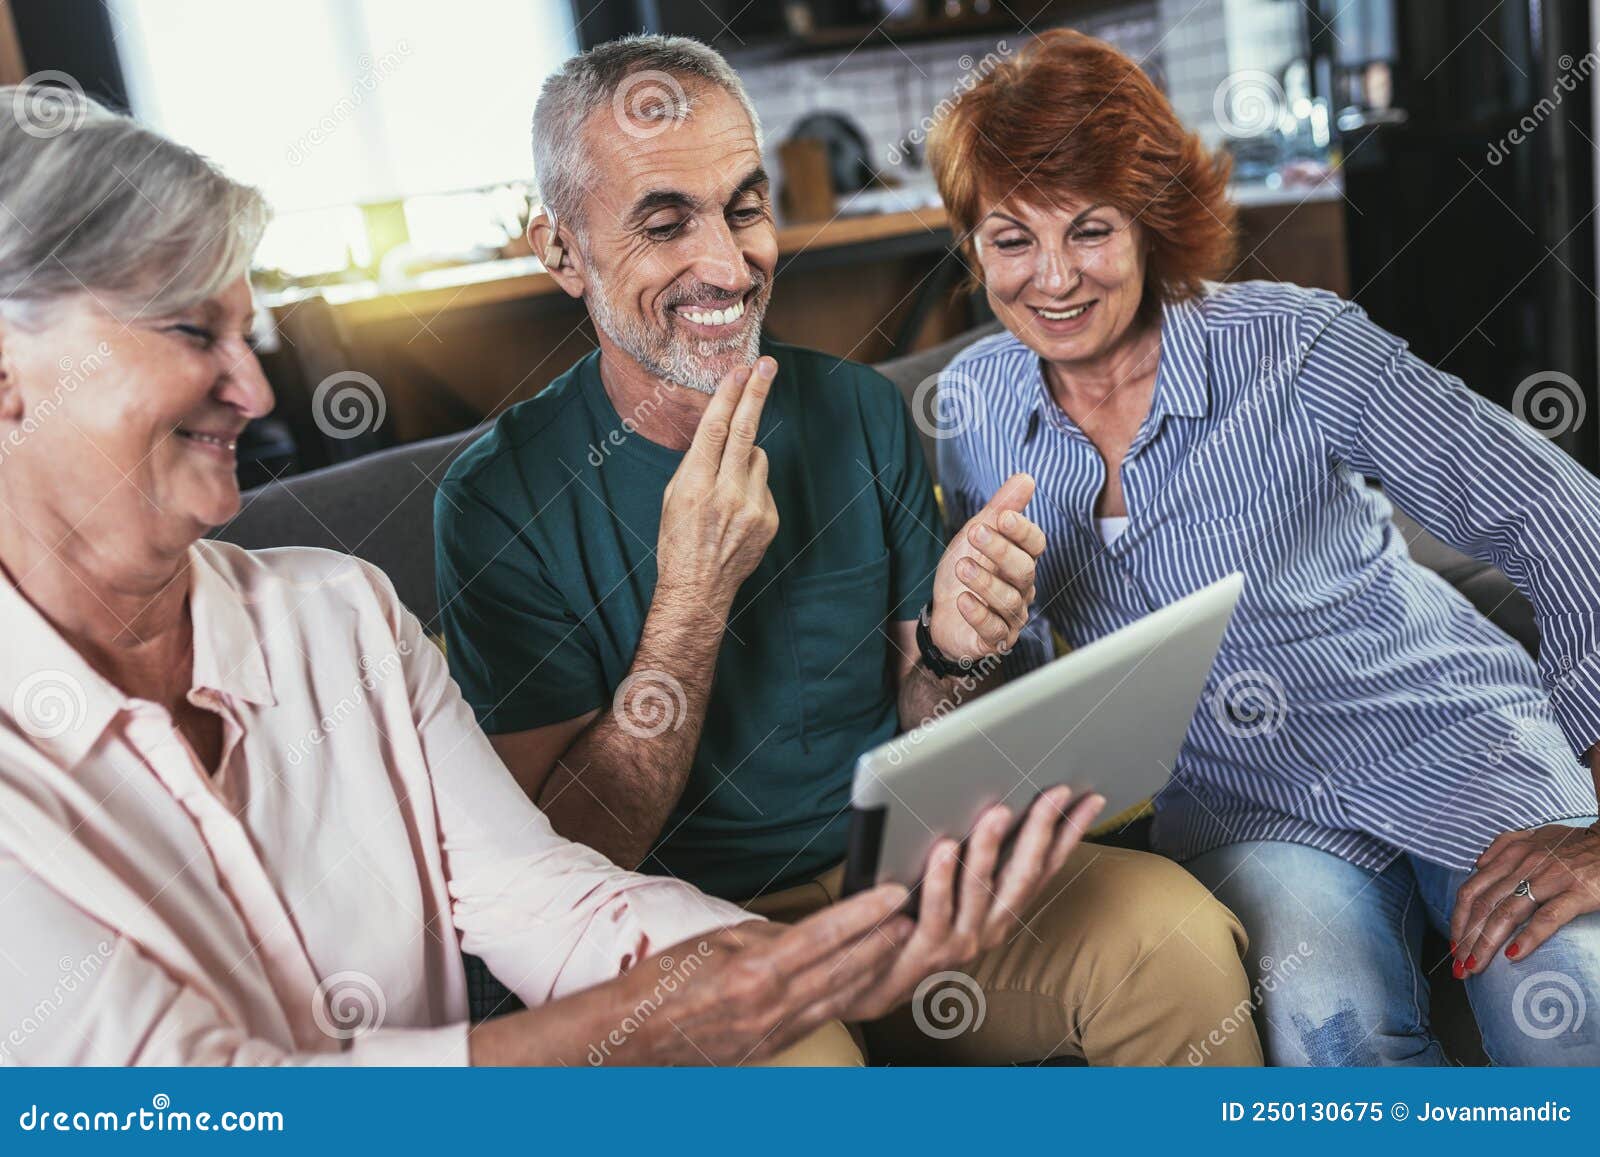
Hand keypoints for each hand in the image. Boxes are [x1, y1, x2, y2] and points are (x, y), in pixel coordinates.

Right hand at [609, 886, 913, 1064]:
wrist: (638, 1036)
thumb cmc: (668, 982)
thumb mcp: (719, 941)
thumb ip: (767, 935)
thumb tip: (805, 930)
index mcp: (756, 972)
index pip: (823, 935)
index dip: (864, 913)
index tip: (892, 894)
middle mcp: (772, 1005)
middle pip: (842, 969)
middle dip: (883, 942)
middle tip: (914, 917)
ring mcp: (776, 1031)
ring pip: (841, 997)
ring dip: (876, 970)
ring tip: (903, 944)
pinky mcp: (775, 1046)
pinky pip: (823, 1018)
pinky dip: (850, 997)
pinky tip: (869, 982)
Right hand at [655, 358, 779, 609]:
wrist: (698, 589)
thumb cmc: (678, 540)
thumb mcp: (674, 497)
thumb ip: (697, 464)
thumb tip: (720, 430)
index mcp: (695, 486)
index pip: (715, 430)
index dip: (729, 396)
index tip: (740, 370)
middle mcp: (726, 494)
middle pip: (745, 432)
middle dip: (756, 394)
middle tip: (767, 365)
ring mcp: (752, 508)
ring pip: (757, 457)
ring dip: (745, 459)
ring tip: (726, 487)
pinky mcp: (769, 519)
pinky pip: (763, 484)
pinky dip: (752, 486)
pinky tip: (736, 510)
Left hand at [843, 786, 1104, 1021]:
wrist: (876, 988)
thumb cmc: (916, 928)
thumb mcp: (957, 896)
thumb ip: (976, 860)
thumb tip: (994, 806)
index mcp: (1003, 911)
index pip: (1046, 867)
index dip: (1070, 835)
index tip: (1089, 799)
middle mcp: (991, 928)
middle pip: (1024, 874)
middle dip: (1042, 830)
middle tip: (1054, 793)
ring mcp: (962, 941)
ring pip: (981, 889)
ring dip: (991, 848)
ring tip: (998, 812)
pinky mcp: (927, 949)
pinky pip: (937, 909)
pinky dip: (942, 878)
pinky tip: (944, 848)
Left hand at [929, 473, 1046, 663]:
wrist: (941, 614)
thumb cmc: (965, 571)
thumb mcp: (976, 534)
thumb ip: (1001, 508)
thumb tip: (1025, 478)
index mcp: (1021, 559)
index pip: (1035, 544)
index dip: (1022, 530)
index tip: (1001, 516)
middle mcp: (1022, 588)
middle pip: (1025, 570)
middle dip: (1000, 551)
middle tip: (975, 534)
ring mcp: (1011, 616)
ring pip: (1008, 600)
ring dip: (983, 581)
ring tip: (961, 567)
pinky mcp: (996, 640)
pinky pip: (995, 630)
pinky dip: (978, 614)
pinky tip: (963, 601)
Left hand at [1451, 822, 1599, 974]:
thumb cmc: (1574, 843)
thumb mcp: (1535, 836)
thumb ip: (1504, 846)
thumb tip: (1478, 863)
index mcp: (1511, 855)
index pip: (1471, 890)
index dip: (1458, 919)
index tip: (1453, 944)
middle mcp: (1524, 866)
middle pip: (1484, 906)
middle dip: (1467, 939)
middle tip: (1459, 966)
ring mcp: (1550, 879)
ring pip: (1508, 913)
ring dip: (1487, 943)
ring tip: (1475, 967)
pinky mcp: (1577, 892)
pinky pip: (1547, 917)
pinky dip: (1528, 937)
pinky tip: (1514, 955)